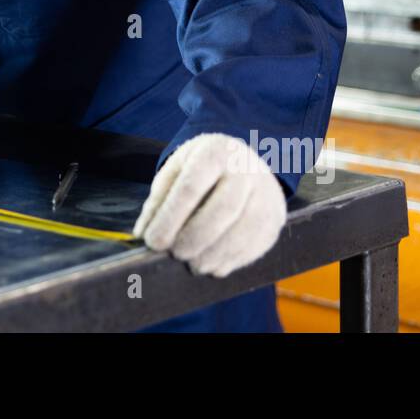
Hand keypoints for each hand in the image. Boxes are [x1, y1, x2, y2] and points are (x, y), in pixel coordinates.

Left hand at [132, 132, 286, 276]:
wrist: (244, 161)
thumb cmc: (202, 170)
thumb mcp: (177, 170)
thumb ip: (159, 200)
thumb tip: (144, 233)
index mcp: (215, 152)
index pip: (191, 187)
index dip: (170, 218)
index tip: (153, 242)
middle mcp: (246, 169)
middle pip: (222, 210)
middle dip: (195, 237)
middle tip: (175, 254)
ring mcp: (266, 193)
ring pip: (242, 231)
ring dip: (214, 254)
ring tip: (193, 265)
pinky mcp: (276, 216)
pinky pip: (256, 244)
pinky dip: (232, 260)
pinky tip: (214, 266)